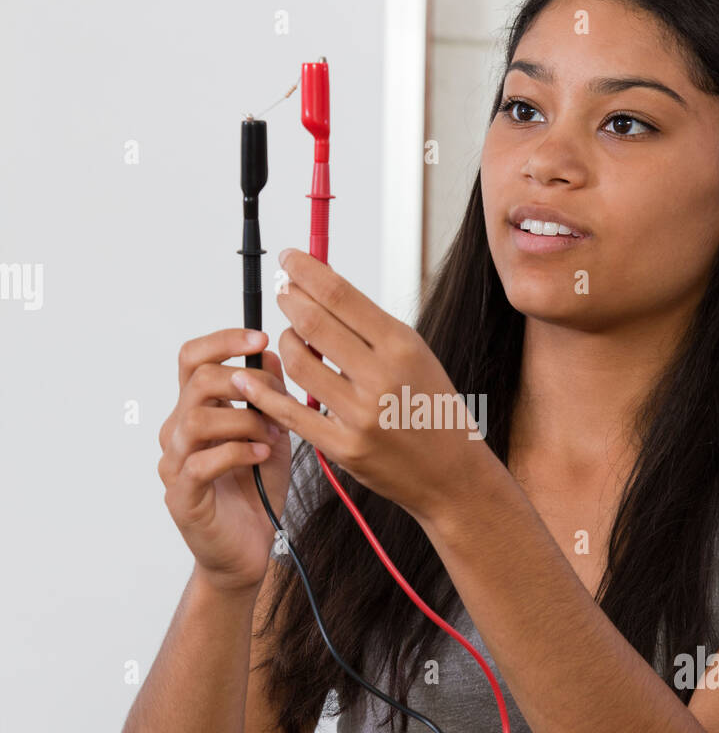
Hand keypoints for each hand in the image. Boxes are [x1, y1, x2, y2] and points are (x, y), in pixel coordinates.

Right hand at [158, 328, 293, 591]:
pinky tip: (261, 456)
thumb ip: (271, 399)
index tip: (259, 338)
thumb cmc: (256, 494)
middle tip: (277, 403)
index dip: (222, 341)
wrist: (248, 553)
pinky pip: (201, 462)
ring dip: (245, 420)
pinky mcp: (182, 496)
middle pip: (196, 381)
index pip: (192, 359)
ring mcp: (175, 464)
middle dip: (245, 383)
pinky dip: (237, 452)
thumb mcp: (273, 437)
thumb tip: (271, 354)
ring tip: (273, 436)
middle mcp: (178, 432)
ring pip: (197, 418)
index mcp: (195, 411)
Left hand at [230, 248, 492, 524]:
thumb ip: (369, 327)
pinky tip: (251, 379)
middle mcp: (382, 377)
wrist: (452, 472)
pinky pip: (291, 413)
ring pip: (298, 363)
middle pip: (313, 322)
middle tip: (282, 290)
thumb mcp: (414, 355)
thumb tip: (322, 287)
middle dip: (289, 299)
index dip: (306, 271)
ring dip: (285, 343)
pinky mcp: (344, 447)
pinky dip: (265, 392)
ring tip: (292, 339)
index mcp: (402, 346)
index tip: (289, 259)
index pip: (340, 294)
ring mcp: (361, 415)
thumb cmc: (431, 408)